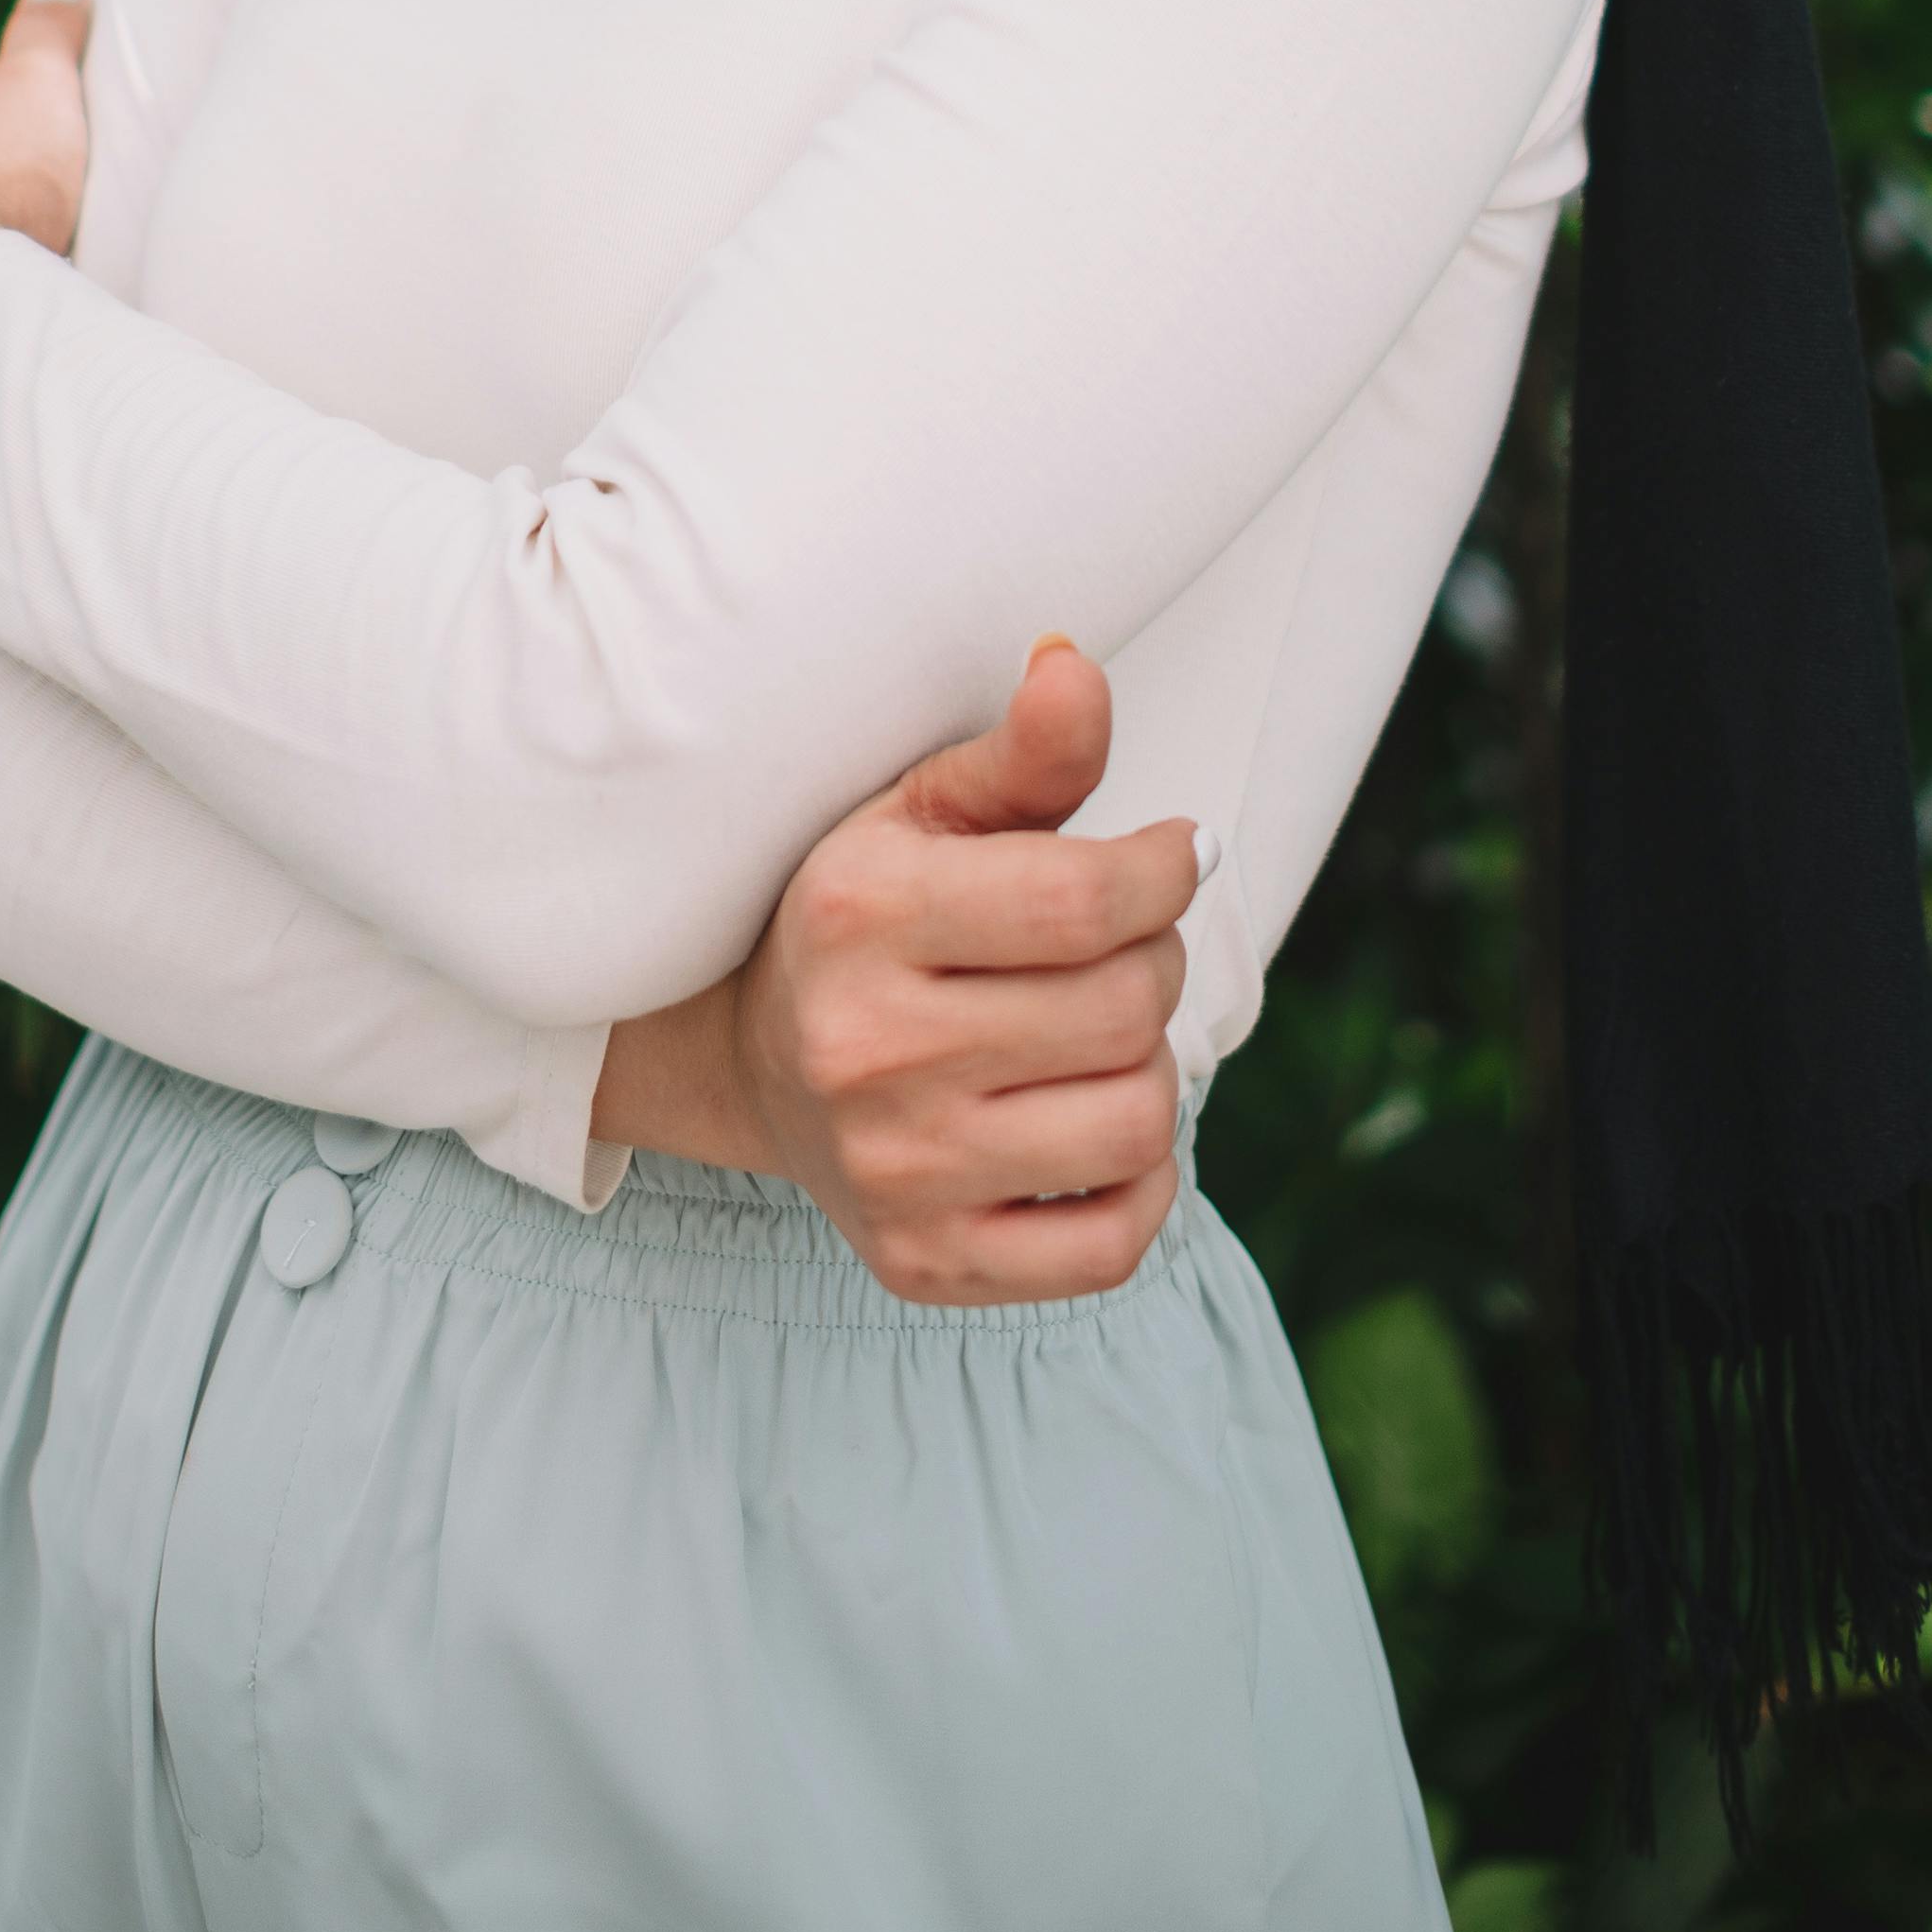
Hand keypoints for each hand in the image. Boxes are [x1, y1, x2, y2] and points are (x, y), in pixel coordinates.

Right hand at [603, 641, 1199, 1308]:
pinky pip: (1108, 1247)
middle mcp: (864, 1049)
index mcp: (860, 914)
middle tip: (1115, 946)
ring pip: (1135, 1125)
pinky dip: (1141, 1185)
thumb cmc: (869, 914)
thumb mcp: (923, 810)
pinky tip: (1097, 1129)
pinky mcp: (921, 1263)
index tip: (1171, 855)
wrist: (760, 1061)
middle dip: (1152, 961)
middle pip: (1122, 1009)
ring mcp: (892, 1171)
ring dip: (1150, 1068)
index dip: (1165, 869)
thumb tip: (1078, 668)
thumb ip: (1021, 753)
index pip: (1084, 900)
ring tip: (1103, 1034)